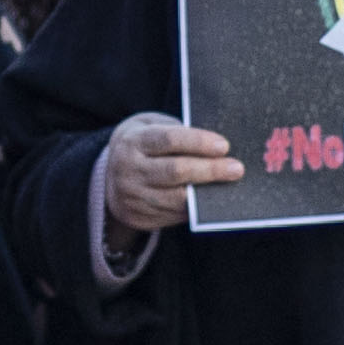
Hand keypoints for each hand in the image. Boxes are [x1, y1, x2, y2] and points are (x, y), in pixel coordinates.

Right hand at [102, 111, 240, 241]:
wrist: (107, 177)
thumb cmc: (142, 145)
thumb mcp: (149, 127)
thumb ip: (176, 132)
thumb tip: (216, 147)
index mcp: (133, 142)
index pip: (169, 139)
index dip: (198, 142)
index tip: (223, 146)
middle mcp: (129, 170)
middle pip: (175, 171)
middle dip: (210, 170)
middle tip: (236, 168)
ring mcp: (133, 196)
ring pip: (176, 198)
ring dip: (207, 192)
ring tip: (230, 185)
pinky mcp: (140, 217)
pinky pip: (174, 215)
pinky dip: (196, 208)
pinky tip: (212, 200)